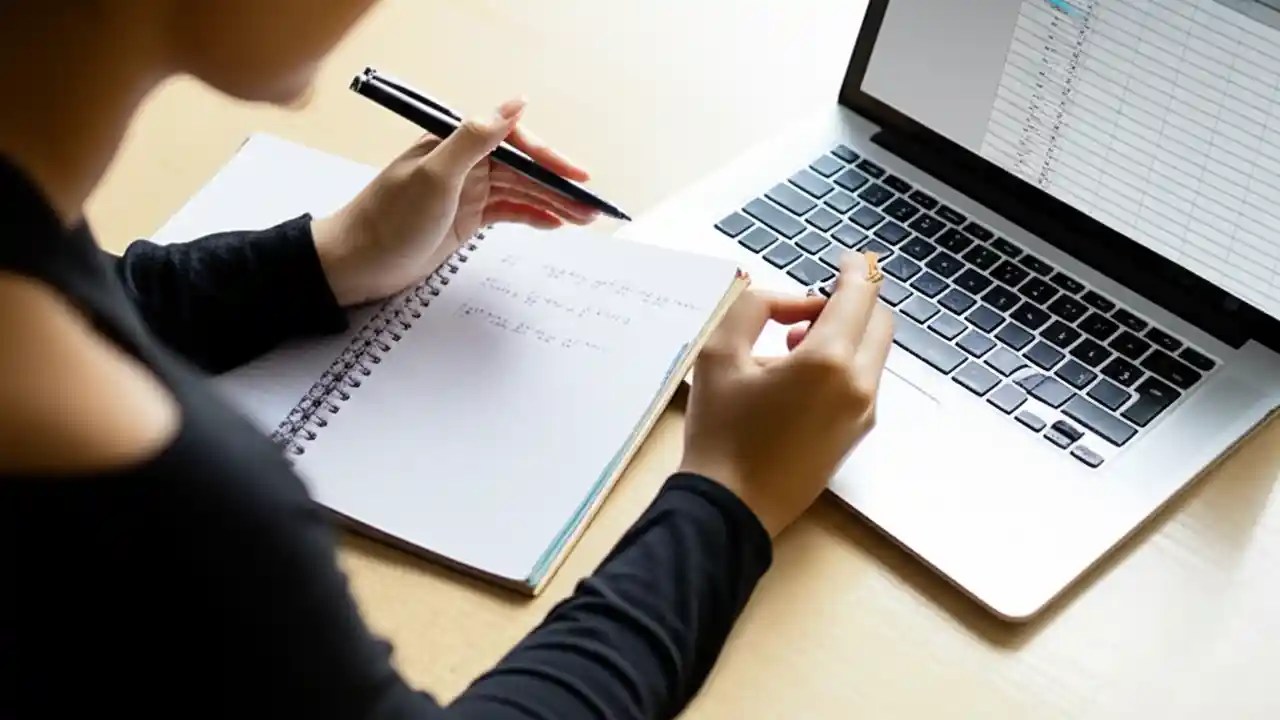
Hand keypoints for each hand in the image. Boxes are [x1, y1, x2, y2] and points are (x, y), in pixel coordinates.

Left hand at [312, 98, 598, 305]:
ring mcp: (466, 192)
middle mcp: (465, 164)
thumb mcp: (434, 175)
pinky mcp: (466, 219)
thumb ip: (475, 138)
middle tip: (592, 206)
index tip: (577, 175)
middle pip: (524, 171)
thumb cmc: (387, 219)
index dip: (549, 159)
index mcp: (456, 146)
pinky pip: (508, 213)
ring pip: (521, 193)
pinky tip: (555, 224)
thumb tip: (514, 104)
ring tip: (584, 219)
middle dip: (559, 187)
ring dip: (553, 204)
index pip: (515, 143)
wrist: (355, 264)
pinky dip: (533, 217)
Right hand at [679, 252, 893, 537]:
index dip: (855, 270)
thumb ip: (756, 306)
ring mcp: (863, 415)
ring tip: (788, 345)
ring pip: (872, 353)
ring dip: (843, 336)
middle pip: (879, 322)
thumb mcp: (719, 353)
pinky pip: (861, 383)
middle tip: (807, 307)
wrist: (730, 509)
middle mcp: (858, 386)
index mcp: (828, 361)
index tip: (846, 259)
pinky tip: (795, 379)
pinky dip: (841, 365)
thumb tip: (796, 302)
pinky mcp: (856, 435)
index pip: (860, 296)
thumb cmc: (720, 432)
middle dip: (851, 304)